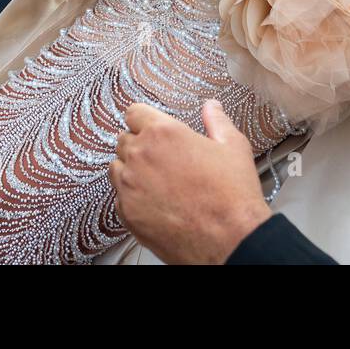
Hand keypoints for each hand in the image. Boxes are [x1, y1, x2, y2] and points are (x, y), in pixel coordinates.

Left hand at [110, 100, 270, 264]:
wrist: (230, 240)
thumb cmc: (232, 197)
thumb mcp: (233, 147)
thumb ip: (217, 121)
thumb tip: (211, 108)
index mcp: (163, 134)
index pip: (134, 113)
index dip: (144, 119)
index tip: (149, 126)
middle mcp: (140, 156)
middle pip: (123, 139)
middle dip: (139, 145)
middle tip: (161, 158)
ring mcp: (130, 186)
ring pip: (116, 167)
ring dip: (131, 169)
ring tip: (156, 180)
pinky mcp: (127, 214)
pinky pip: (118, 197)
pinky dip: (131, 197)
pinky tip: (153, 201)